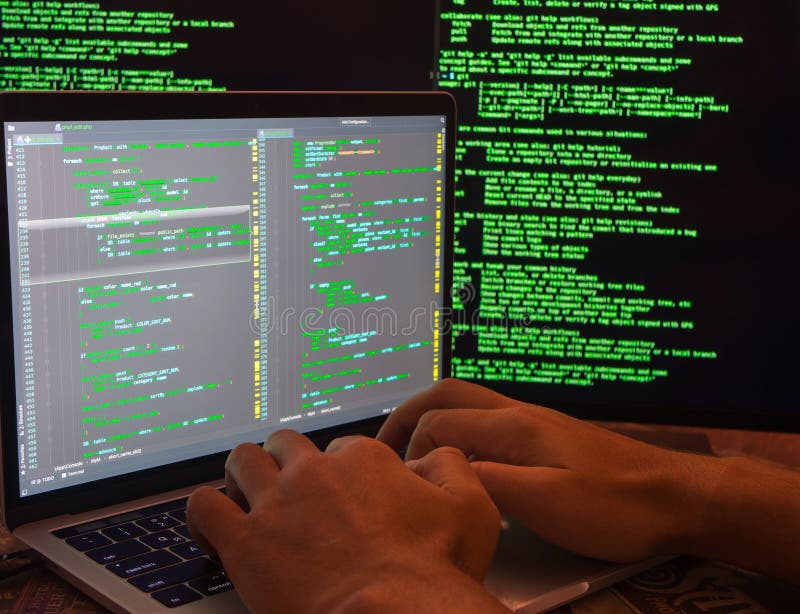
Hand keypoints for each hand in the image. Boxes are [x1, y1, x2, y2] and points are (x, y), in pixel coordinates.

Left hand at [187, 430, 507, 612]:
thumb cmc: (431, 570)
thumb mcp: (471, 507)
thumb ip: (452, 464)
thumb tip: (438, 449)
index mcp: (362, 460)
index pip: (340, 446)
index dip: (341, 468)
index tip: (343, 491)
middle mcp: (314, 471)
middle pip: (285, 444)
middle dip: (287, 460)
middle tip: (292, 487)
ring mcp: (276, 503)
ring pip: (242, 461)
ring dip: (244, 472)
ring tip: (248, 492)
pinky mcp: (245, 541)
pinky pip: (203, 506)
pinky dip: (204, 509)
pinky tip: (213, 523)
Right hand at [378, 379, 722, 562]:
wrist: (675, 496)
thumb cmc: (614, 504)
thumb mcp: (547, 503)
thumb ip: (489, 483)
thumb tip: (443, 472)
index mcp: (512, 426)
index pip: (438, 425)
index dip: (411, 452)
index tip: (403, 486)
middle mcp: (517, 413)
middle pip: (446, 394)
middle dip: (407, 414)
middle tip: (382, 445)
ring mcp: (533, 420)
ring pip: (466, 402)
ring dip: (430, 419)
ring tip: (411, 449)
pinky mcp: (545, 434)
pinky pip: (485, 418)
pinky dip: (456, 429)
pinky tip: (459, 457)